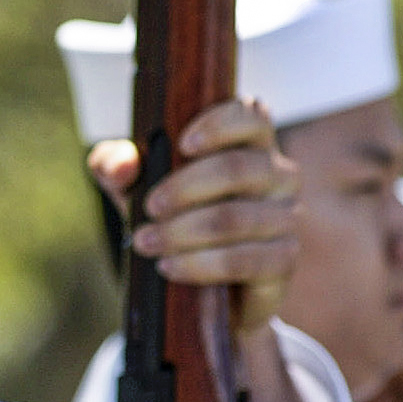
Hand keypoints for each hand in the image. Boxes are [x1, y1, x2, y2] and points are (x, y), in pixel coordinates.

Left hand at [86, 99, 300, 328]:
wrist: (200, 285)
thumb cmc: (171, 215)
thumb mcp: (134, 187)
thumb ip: (116, 166)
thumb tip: (122, 165)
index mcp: (250, 142)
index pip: (251, 115)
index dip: (219, 126)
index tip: (182, 145)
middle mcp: (278, 174)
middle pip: (238, 168)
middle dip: (185, 188)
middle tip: (149, 208)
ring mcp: (286, 217)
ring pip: (236, 218)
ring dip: (183, 232)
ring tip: (146, 243)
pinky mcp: (283, 259)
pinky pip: (245, 259)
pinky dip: (201, 264)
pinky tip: (170, 266)